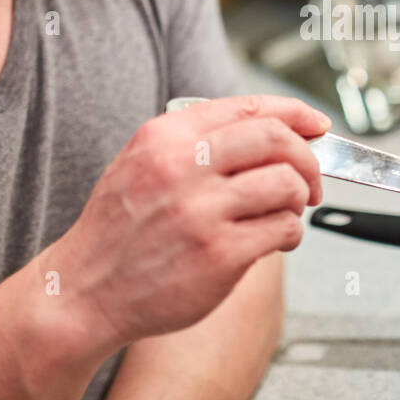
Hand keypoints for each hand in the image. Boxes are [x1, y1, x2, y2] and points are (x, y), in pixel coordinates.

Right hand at [45, 95, 330, 348]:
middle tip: (310, 180)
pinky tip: (276, 240)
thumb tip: (272, 133)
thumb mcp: (141, 164)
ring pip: (287, 184)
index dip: (295, 113)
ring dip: (300, 199)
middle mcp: (182, 166)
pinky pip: (282, 229)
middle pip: (277, 139)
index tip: (316, 124)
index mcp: (165, 137)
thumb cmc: (118, 232)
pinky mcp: (219, 254)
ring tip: (286, 214)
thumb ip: (196, 143)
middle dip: (308, 158)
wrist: (82, 292)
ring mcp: (201, 211)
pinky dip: (291, 233)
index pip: (249, 107)